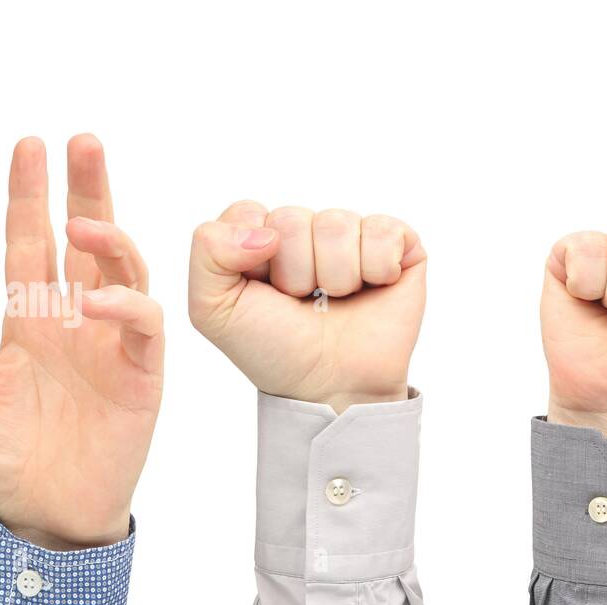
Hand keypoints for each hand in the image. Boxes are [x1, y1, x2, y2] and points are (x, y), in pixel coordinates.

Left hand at [0, 135, 162, 550]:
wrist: (45, 518)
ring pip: (124, 272)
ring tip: (84, 217)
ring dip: (111, 237)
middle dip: (86, 190)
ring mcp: (111, 346)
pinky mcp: (141, 374)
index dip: (30, 197)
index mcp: (29, 323)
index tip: (30, 147)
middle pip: (87, 242)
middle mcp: (74, 324)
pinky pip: (143, 326)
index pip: (31, 245)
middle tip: (82, 141)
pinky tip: (94, 299)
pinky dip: (125, 306)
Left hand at [189, 204, 424, 411]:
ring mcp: (354, 239)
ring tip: (337, 302)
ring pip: (337, 223)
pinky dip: (377, 267)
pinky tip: (373, 289)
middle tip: (305, 305)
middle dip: (295, 273)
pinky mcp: (399, 248)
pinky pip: (385, 230)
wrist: (332, 389)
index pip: (250, 212)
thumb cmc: (276, 351)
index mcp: (263, 241)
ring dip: (335, 276)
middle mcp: (308, 234)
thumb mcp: (212, 309)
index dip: (254, 258)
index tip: (265, 295)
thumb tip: (267, 231)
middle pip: (292, 217)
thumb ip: (207, 251)